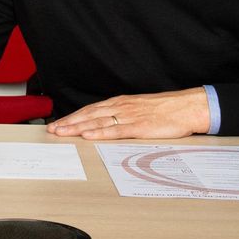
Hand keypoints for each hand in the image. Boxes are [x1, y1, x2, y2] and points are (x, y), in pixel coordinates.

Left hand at [45, 87, 210, 139]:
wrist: (187, 107)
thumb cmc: (165, 109)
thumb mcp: (139, 109)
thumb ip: (122, 116)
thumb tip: (106, 125)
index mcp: (120, 103)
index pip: (90, 110)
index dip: (72, 117)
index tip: (57, 124)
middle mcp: (120, 107)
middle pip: (88, 115)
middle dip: (68, 123)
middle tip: (51, 130)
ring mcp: (129, 116)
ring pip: (97, 122)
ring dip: (77, 128)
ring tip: (62, 132)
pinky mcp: (139, 127)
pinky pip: (115, 131)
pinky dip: (99, 133)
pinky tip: (88, 135)